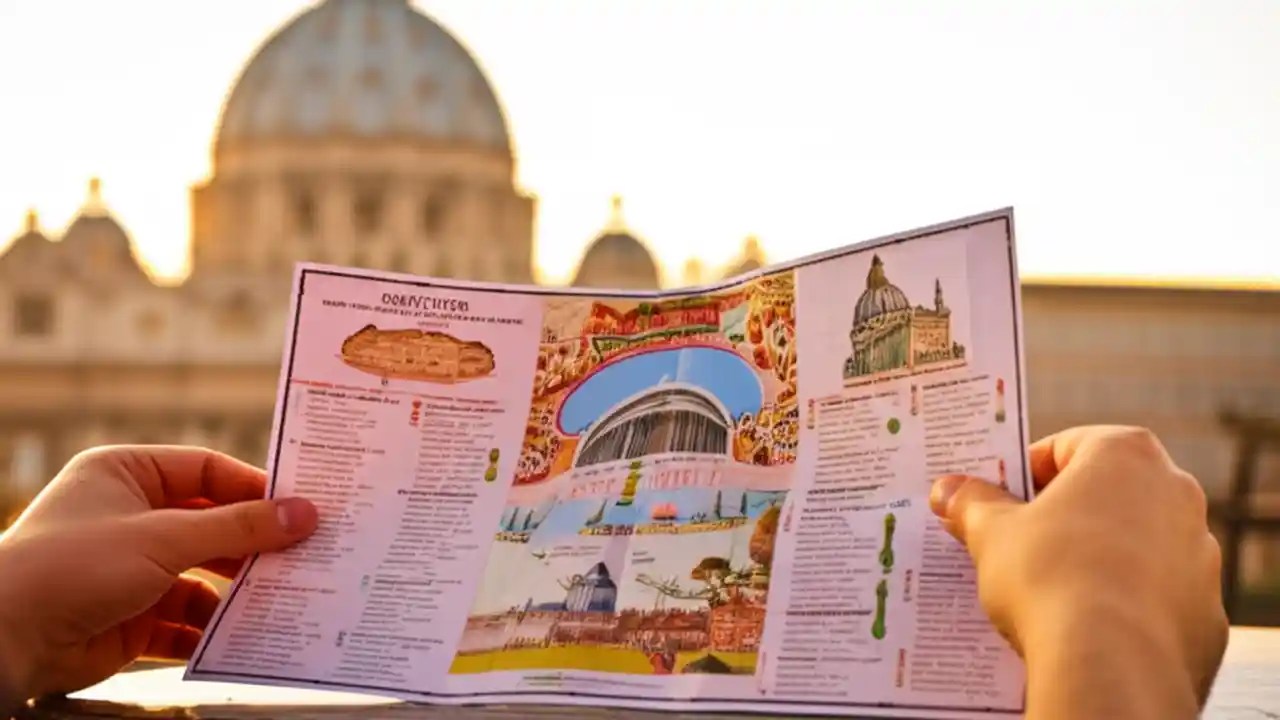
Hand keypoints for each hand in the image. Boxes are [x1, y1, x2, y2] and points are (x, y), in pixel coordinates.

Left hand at [0, 446, 316, 707]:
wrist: (4, 639)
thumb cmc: (72, 566)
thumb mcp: (164, 537)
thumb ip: (239, 528)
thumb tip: (305, 514)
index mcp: (127, 473)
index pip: (208, 471)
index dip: (255, 489)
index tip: (303, 507)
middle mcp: (130, 516)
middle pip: (211, 525)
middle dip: (253, 545)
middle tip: (307, 554)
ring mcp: (131, 568)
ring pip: (203, 575)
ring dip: (238, 590)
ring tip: (286, 596)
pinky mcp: (132, 616)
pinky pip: (186, 618)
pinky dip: (212, 628)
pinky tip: (245, 634)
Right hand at [931, 426, 1227, 719]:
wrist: (1110, 667)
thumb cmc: (1051, 579)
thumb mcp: (992, 534)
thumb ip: (972, 504)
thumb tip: (949, 490)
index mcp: (1126, 455)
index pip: (1063, 448)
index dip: (1021, 476)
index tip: (995, 504)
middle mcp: (1175, 493)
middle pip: (1103, 493)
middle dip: (1059, 516)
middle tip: (1013, 545)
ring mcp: (1200, 554)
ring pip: (1132, 545)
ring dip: (1094, 559)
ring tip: (1045, 592)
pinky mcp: (1205, 611)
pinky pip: (1153, 597)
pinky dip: (1123, 605)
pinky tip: (1084, 627)